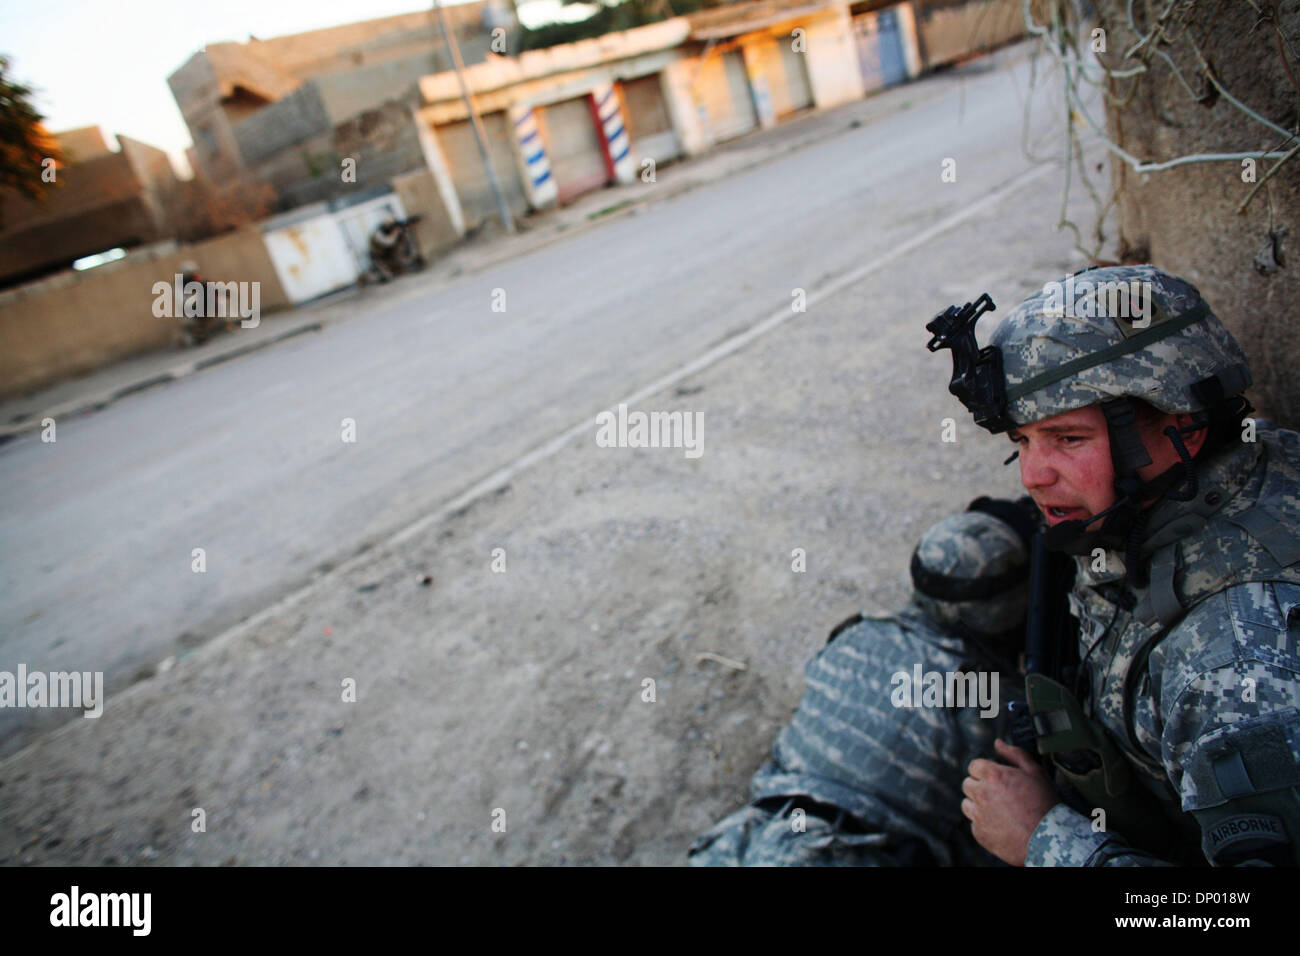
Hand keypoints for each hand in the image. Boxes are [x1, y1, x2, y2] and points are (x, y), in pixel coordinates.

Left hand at [961, 738, 1059, 865]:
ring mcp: (978, 815)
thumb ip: (1014, 754)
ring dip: (977, 805)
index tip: (995, 779)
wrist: (1048, 838)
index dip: (984, 771)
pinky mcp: (979, 833)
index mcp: (992, 776)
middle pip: (967, 784)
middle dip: (979, 787)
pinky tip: (1001, 825)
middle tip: (999, 795)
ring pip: (967, 804)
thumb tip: (998, 743)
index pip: (973, 766)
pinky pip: (974, 824)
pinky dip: (984, 824)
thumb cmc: (1044, 803)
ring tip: (999, 811)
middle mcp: (981, 794)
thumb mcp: (1035, 772)